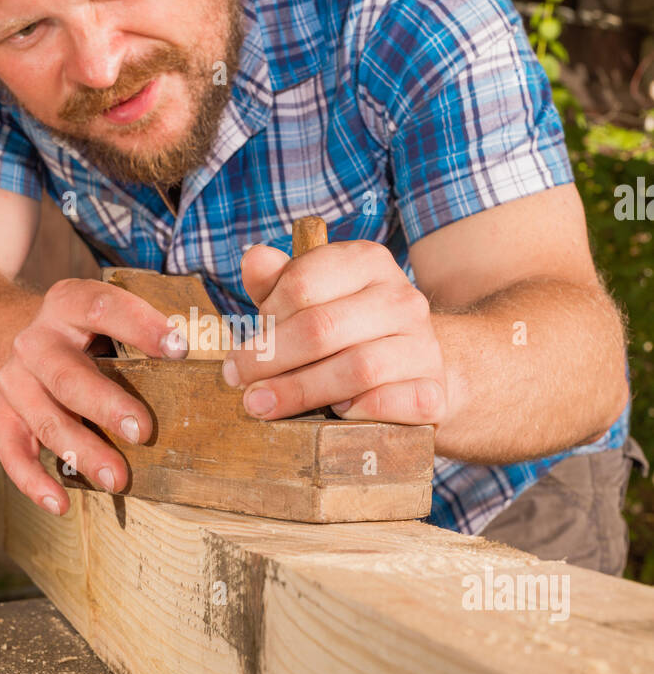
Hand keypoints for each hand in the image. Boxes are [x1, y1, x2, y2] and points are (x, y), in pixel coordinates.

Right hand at [0, 278, 186, 513]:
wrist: (18, 340)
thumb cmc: (87, 335)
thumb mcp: (109, 318)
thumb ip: (147, 333)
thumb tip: (223, 357)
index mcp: (69, 304)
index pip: (102, 307)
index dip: (140, 326)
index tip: (179, 349)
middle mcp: (35, 340)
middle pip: (68, 375)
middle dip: (106, 405)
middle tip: (144, 432)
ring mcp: (14, 379)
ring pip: (45, 419)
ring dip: (81, 452)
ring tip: (117, 480)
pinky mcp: (1, 414)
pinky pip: (12, 451)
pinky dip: (34, 481)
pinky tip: (61, 503)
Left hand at [222, 238, 447, 425]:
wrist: (411, 370)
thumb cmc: (346, 332)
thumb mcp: (309, 299)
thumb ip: (277, 282)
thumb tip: (254, 259)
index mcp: (367, 262)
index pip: (302, 283)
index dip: (265, 318)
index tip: (243, 346)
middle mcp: (401, 297)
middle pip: (321, 327)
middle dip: (269, 359)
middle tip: (238, 382)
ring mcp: (423, 344)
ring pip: (356, 368)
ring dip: (301, 391)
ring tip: (265, 404)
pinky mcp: (435, 389)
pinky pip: (395, 402)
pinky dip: (360, 411)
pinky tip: (335, 413)